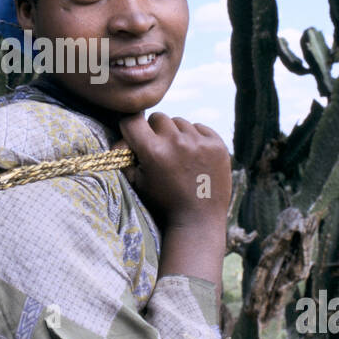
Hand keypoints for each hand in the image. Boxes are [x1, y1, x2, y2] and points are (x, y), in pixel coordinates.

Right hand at [118, 112, 231, 228]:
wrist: (199, 220)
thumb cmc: (164, 202)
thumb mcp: (138, 182)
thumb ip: (125, 158)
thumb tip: (122, 138)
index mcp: (153, 151)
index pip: (132, 120)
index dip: (131, 127)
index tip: (135, 135)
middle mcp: (176, 142)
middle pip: (158, 118)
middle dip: (155, 131)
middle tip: (160, 149)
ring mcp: (199, 142)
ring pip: (180, 122)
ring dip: (176, 134)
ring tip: (179, 156)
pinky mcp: (217, 144)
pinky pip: (200, 128)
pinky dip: (195, 138)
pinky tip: (195, 157)